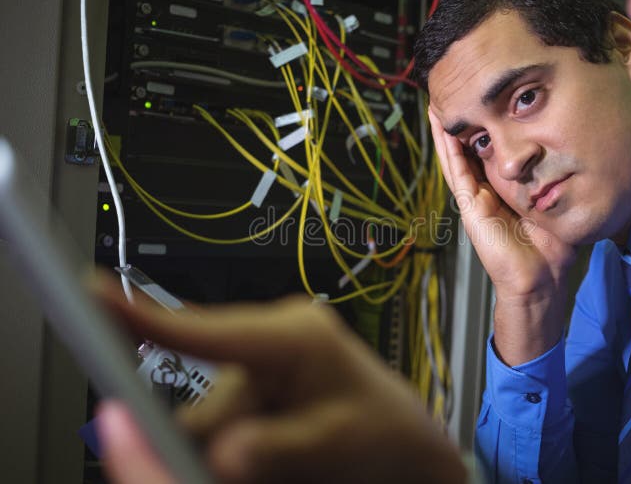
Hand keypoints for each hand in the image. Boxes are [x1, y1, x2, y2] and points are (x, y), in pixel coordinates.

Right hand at [93, 275, 466, 483]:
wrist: (406, 443)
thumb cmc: (385, 434)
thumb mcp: (333, 443)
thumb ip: (273, 446)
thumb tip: (222, 451)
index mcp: (292, 336)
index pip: (207, 328)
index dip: (145, 316)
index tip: (93, 295)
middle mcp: (270, 342)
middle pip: (201, 401)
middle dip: (208, 444)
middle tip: (243, 466)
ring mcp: (262, 367)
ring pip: (210, 423)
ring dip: (227, 453)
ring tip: (280, 464)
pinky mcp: (259, 389)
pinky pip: (225, 428)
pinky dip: (237, 453)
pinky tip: (274, 461)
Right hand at [429, 109, 573, 362]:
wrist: (541, 279)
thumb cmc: (553, 248)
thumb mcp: (555, 201)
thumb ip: (555, 179)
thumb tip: (570, 151)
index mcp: (504, 190)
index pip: (491, 150)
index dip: (485, 124)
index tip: (483, 96)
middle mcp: (486, 190)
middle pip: (469, 147)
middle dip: (462, 119)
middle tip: (454, 89)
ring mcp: (475, 197)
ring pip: (456, 153)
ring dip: (446, 127)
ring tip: (439, 98)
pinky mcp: (470, 204)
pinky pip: (456, 167)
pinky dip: (447, 144)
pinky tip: (441, 122)